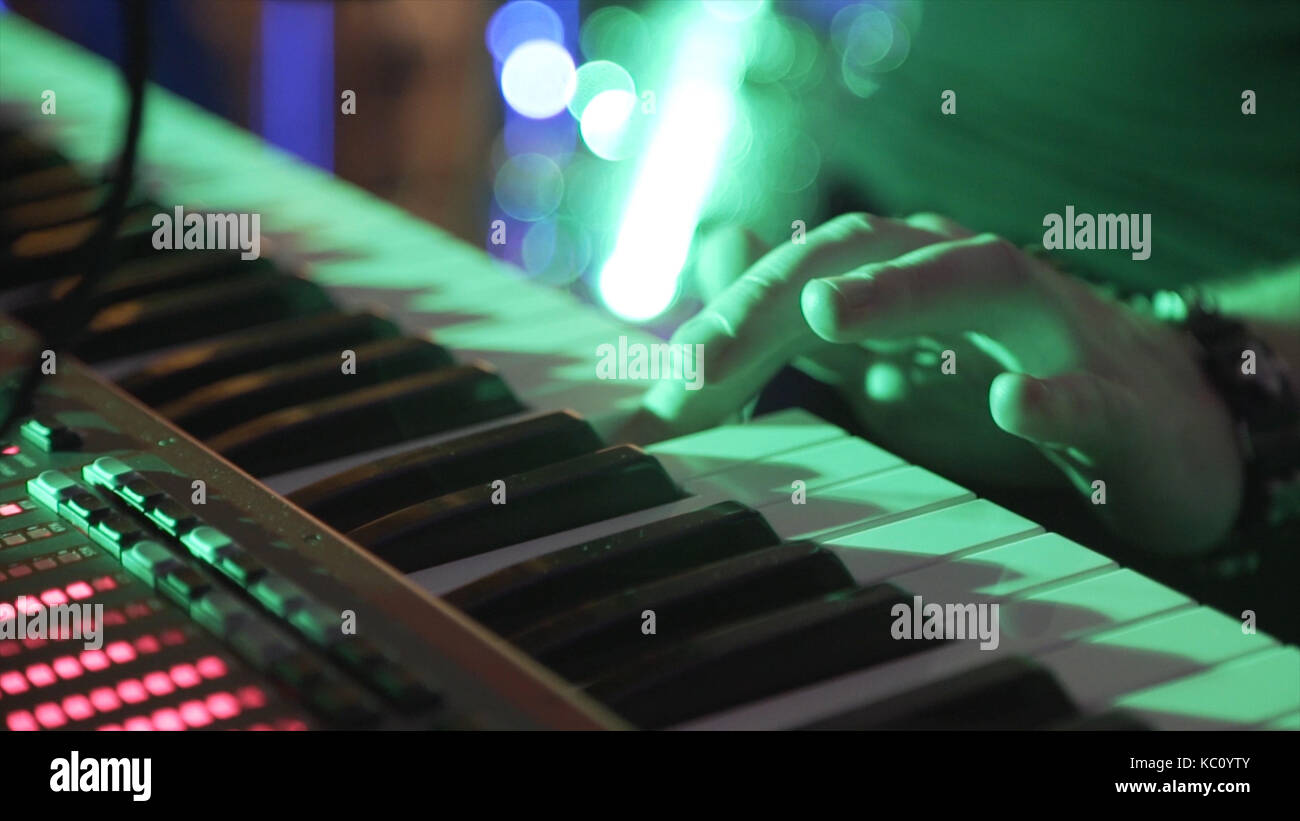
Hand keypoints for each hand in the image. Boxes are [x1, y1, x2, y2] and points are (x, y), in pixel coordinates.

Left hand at [620, 213, 1243, 553]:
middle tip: (695, 370)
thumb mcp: (887, 350)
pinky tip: (1011, 408)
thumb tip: (716, 248)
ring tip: (828, 316)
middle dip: (773, 304)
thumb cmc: (1007, 385)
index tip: (648, 415)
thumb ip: (805, 311)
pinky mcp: (1120, 401)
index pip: (798, 283)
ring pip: (981, 280)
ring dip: (902, 293)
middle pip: (865, 256)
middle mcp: (966, 281)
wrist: (1166, 422)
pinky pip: (1089, 393)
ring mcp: (1048, 331)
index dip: (720, 332)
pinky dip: (1052, 398)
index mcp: (906, 280)